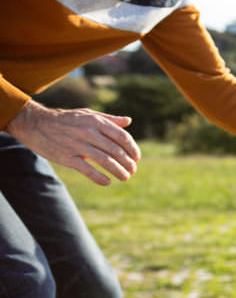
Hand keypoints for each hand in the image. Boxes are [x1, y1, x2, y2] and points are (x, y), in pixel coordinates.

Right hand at [5, 101, 140, 185]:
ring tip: (125, 177)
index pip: (121, 137)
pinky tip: (107, 182)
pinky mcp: (66, 157)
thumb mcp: (88, 114)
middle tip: (133, 170)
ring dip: (118, 171)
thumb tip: (128, 121)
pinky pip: (87, 170)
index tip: (136, 158)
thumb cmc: (67, 119)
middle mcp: (88, 132)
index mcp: (96, 121)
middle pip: (115, 150)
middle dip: (127, 163)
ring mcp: (77, 145)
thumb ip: (109, 119)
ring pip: (104, 161)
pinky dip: (99, 178)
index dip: (132, 149)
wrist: (36, 124)